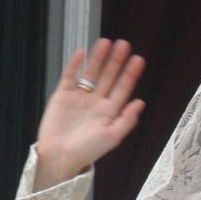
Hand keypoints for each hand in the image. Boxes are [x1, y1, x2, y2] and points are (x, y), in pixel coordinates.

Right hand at [34, 39, 146, 189]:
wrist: (59, 157)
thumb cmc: (87, 151)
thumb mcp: (112, 137)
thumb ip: (127, 119)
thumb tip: (141, 102)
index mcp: (109, 112)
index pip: (123, 88)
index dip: (130, 74)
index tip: (138, 59)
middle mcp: (96, 102)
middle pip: (109, 76)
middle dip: (116, 61)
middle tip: (124, 44)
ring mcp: (79, 97)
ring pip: (91, 73)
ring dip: (98, 58)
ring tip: (106, 43)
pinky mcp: (62, 96)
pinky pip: (69, 76)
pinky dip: (75, 65)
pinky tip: (82, 53)